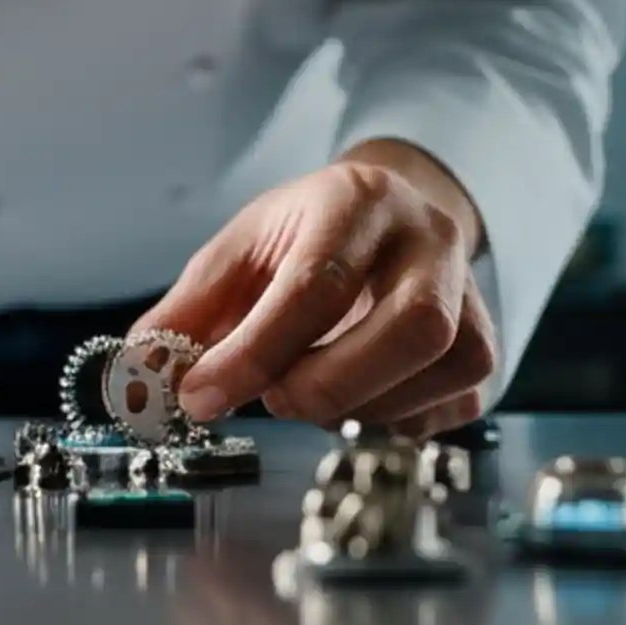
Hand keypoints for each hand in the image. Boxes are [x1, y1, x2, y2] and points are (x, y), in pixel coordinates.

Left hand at [132, 139, 497, 438]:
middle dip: (328, 384)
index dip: (255, 353)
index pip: (317, 285)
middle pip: (412, 327)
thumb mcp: (238, 253)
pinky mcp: (484, 350)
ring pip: (440, 371)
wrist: (390, 219)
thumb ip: (187, 313)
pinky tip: (355, 399)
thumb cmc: (304, 239)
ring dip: (357, 407)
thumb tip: (141, 375)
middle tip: (273, 400)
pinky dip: (391, 422)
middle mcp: (429, 242)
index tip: (200, 398)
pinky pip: (450, 407)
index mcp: (356, 203)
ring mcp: (472, 296)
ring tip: (308, 391)